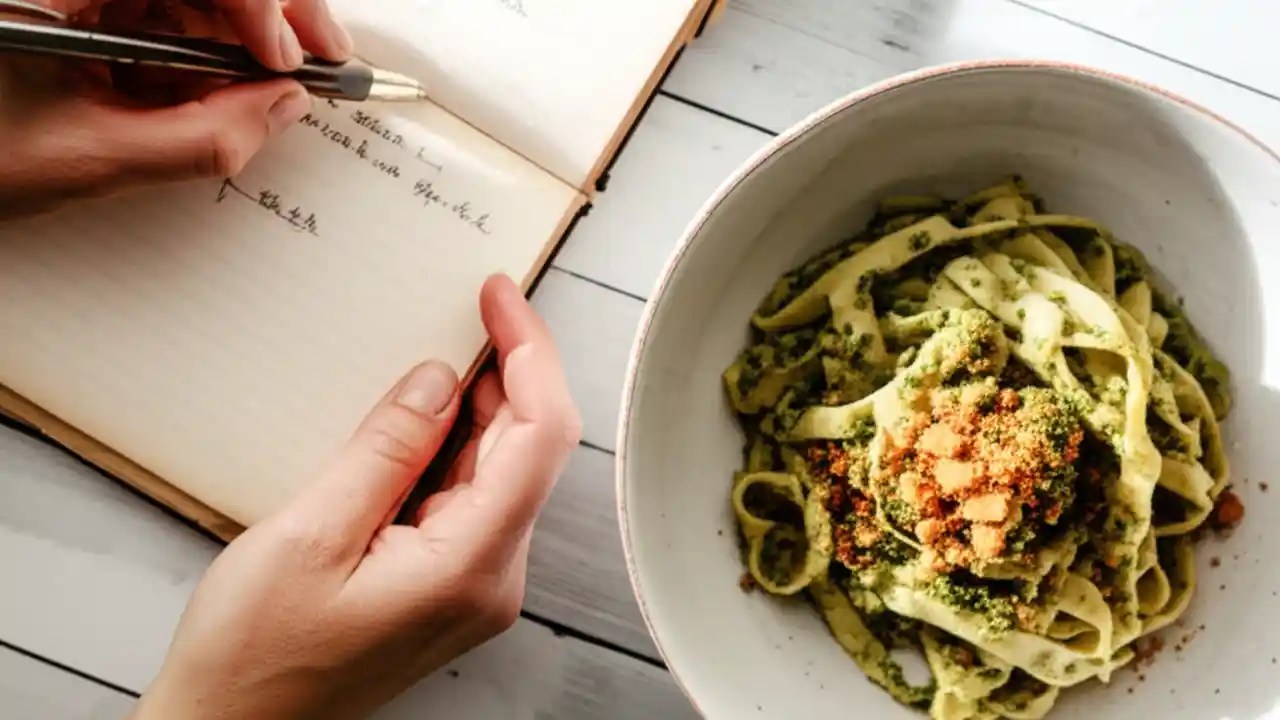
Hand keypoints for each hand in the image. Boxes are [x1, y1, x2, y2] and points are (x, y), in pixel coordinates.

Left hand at [0, 0, 353, 218]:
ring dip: (245, 36)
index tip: (289, 59)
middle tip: (321, 56)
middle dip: (274, 13)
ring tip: (284, 79)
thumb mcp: (90, 155)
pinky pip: (169, 17)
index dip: (258, 6)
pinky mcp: (90, 8)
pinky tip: (229, 85)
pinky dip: (206, 53)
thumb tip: (281, 109)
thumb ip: (202, 138)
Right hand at [127, 274, 582, 719]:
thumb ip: (385, 449)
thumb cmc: (254, 659)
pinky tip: (418, 422)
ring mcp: (475, 586)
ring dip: (478, 409)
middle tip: (469, 313)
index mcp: (470, 566)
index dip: (530, 354)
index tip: (501, 300)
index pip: (540, 435)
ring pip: (501, 471)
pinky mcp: (450, 586)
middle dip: (505, 373)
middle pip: (529, 449)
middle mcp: (491, 579)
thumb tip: (437, 380)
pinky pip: (471, 499)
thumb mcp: (311, 535)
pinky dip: (454, 450)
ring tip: (438, 356)